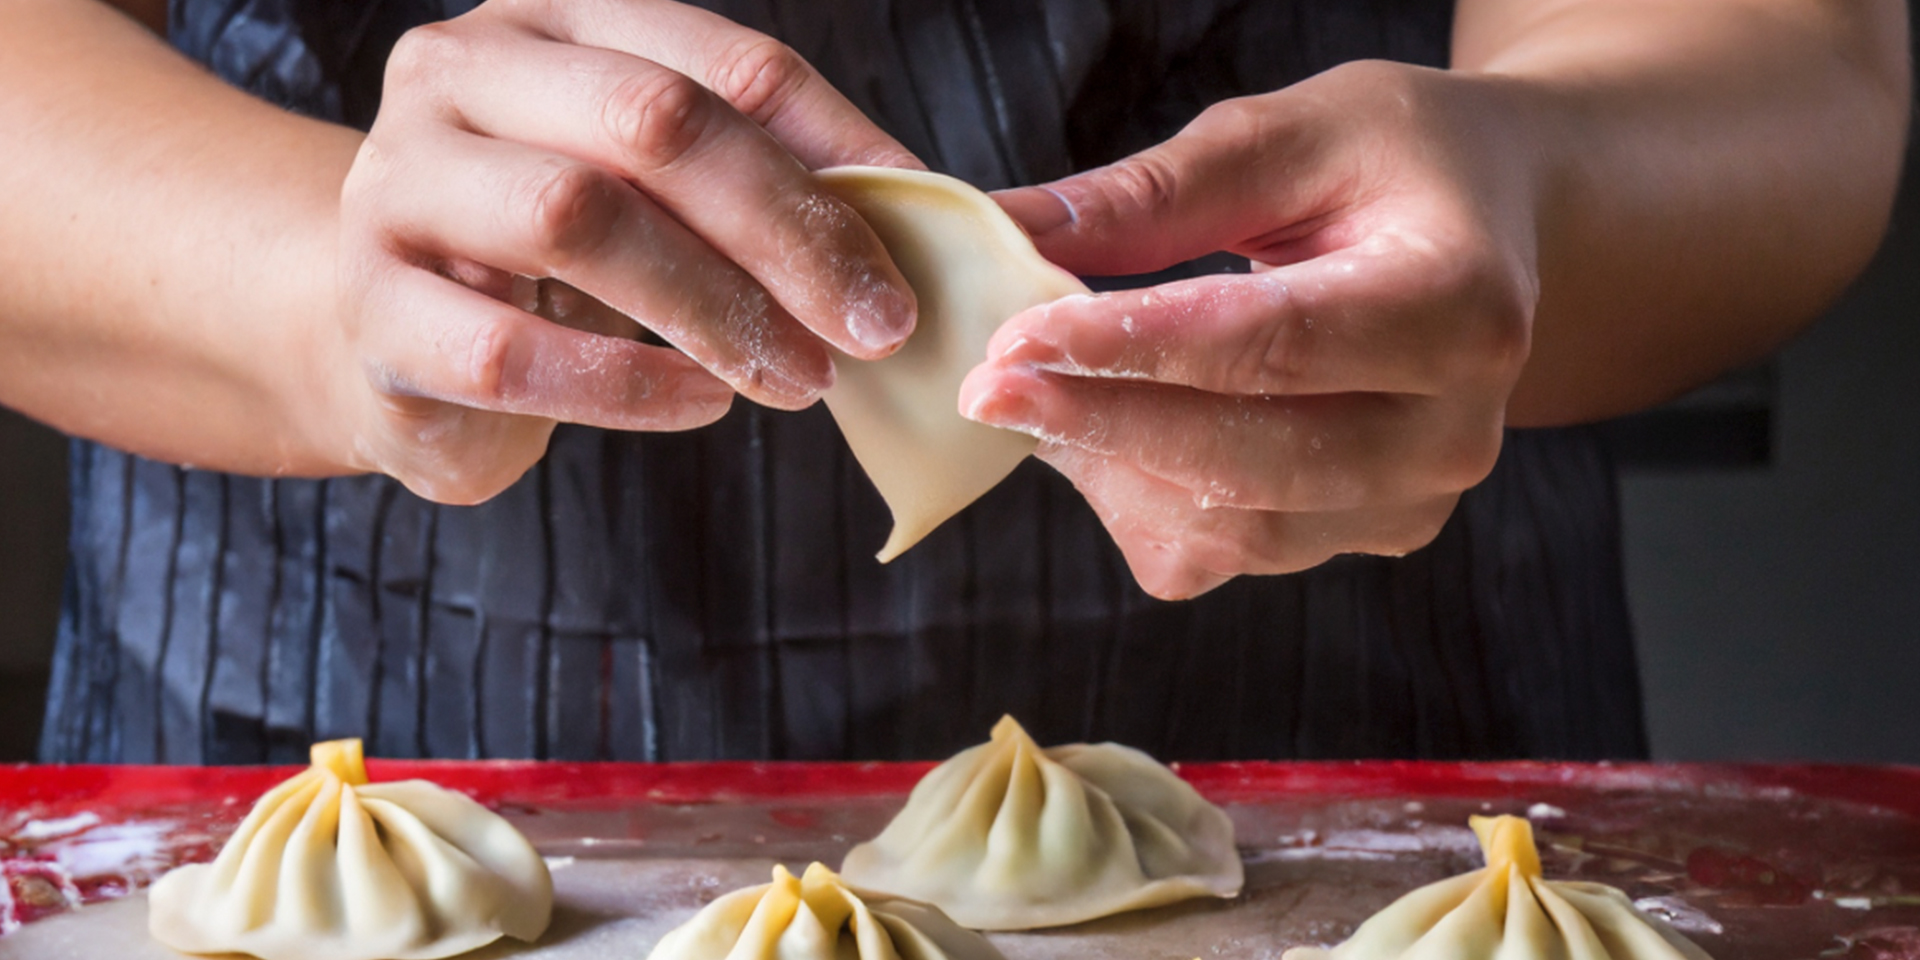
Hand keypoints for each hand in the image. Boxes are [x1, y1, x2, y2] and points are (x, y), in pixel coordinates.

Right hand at [328, 0, 919, 502]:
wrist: (384, 332)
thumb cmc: (552, 259)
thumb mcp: (655, 191)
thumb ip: (761, 178)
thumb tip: (919, 208)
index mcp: (556, 20)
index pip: (726, 64)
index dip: (839, 151)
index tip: (916, 242)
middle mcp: (464, 72)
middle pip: (655, 122)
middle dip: (787, 230)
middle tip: (873, 326)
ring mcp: (400, 181)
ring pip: (576, 217)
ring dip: (716, 310)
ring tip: (800, 379)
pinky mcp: (371, 307)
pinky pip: (509, 352)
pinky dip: (627, 387)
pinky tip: (704, 405)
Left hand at [964, 61, 1540, 598]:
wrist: (1489, 234)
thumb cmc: (1392, 167)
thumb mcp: (1290, 135)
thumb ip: (1156, 194)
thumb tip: (1015, 237)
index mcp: (1460, 305)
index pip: (1273, 346)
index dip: (1133, 349)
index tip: (1018, 335)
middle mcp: (1453, 430)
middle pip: (1247, 460)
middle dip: (1100, 423)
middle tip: (987, 384)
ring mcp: (1411, 503)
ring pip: (1224, 526)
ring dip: (1107, 464)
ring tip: (1038, 389)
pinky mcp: (1362, 538)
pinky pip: (1217, 552)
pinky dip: (1134, 496)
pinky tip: (1102, 428)